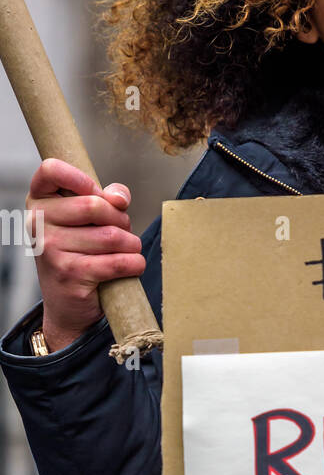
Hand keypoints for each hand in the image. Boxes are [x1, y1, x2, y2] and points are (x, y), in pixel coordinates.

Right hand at [25, 159, 144, 350]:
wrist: (67, 304)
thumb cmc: (80, 254)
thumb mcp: (88, 220)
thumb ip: (106, 198)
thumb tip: (119, 198)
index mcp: (38, 202)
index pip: (50, 170)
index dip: (80, 178)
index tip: (95, 192)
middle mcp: (38, 223)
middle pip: (95, 205)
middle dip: (121, 219)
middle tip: (122, 232)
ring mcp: (51, 249)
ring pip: (112, 236)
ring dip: (131, 244)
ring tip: (127, 251)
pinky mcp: (70, 273)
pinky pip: (118, 261)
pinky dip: (134, 264)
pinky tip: (132, 266)